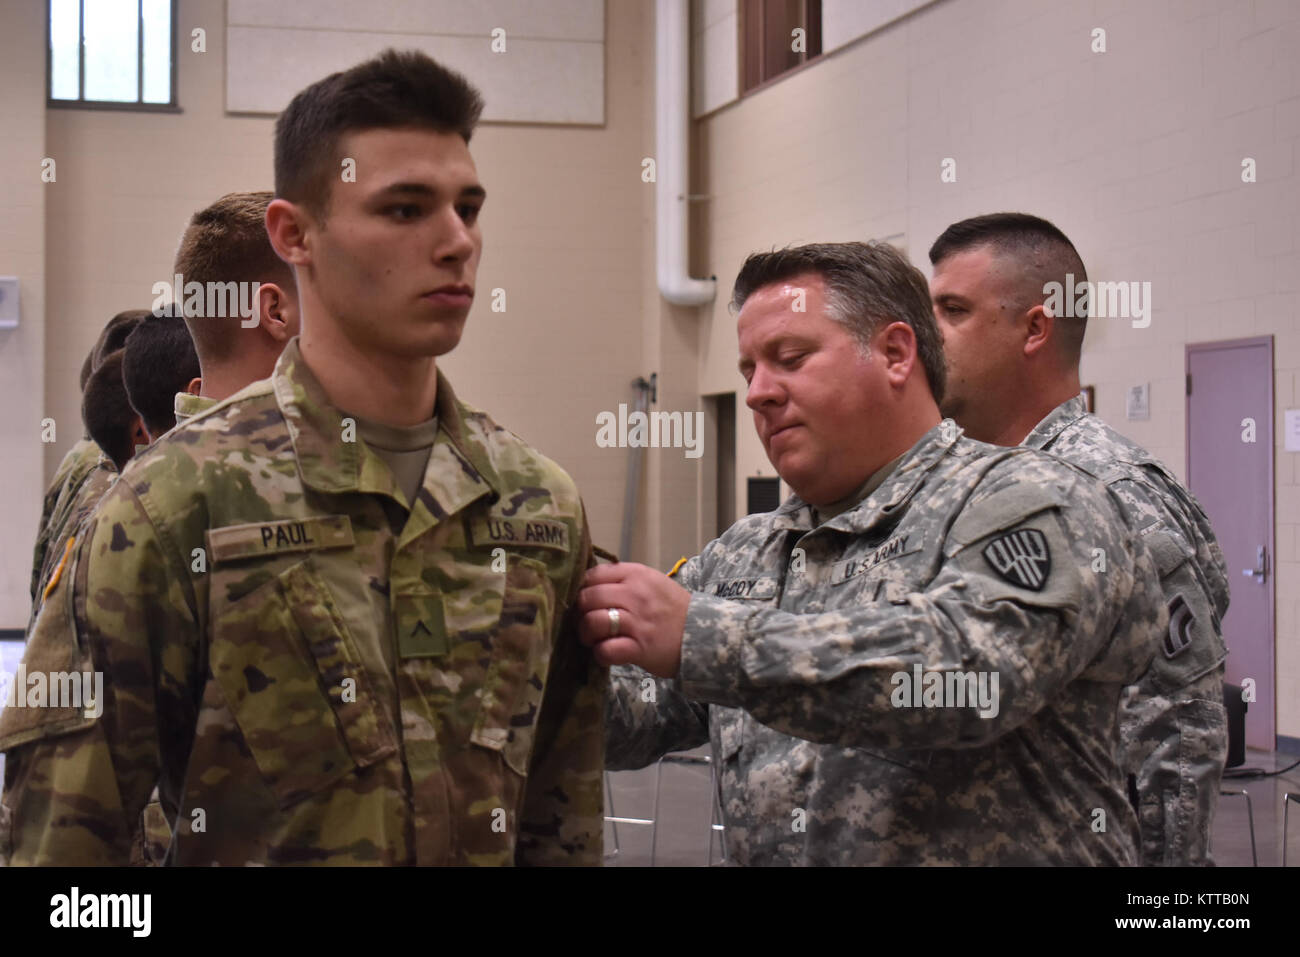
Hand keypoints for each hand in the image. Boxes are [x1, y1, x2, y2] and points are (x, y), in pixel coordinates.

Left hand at [577, 562, 690, 677]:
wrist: (705, 633)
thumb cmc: (673, 609)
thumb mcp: (651, 582)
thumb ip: (623, 579)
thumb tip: (588, 584)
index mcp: (635, 574)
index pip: (592, 575)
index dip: (582, 589)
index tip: (586, 602)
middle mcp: (635, 594)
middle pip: (587, 598)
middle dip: (580, 613)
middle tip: (586, 623)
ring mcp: (637, 622)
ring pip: (592, 622)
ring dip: (586, 634)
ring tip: (594, 639)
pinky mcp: (640, 648)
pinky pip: (606, 650)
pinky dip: (600, 654)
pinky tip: (606, 654)